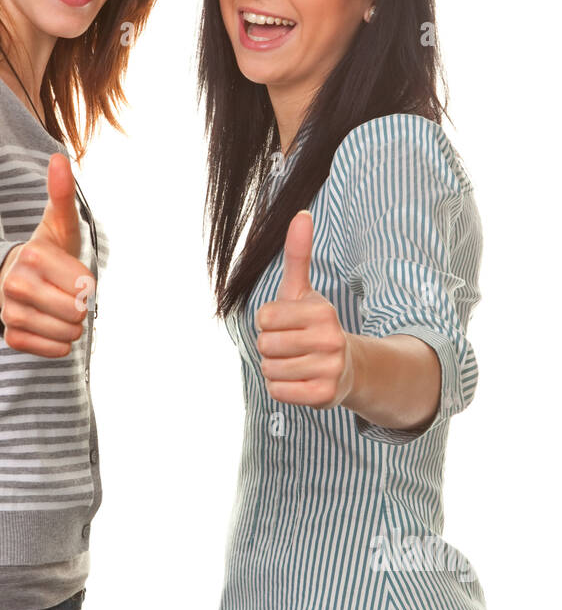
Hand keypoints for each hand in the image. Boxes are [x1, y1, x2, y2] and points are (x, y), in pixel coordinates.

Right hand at [0, 153, 95, 357]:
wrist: (8, 282)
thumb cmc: (46, 253)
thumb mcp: (57, 225)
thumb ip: (61, 195)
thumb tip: (59, 158)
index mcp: (33, 255)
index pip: (86, 286)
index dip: (87, 284)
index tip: (72, 275)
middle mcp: (17, 285)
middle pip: (77, 312)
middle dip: (80, 306)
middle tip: (65, 294)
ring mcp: (11, 313)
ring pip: (67, 335)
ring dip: (71, 326)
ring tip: (57, 309)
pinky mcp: (10, 337)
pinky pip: (52, 351)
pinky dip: (58, 344)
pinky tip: (48, 326)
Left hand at [255, 209, 354, 408]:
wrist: (345, 368)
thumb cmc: (314, 325)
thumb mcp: (303, 290)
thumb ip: (298, 254)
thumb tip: (301, 213)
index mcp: (322, 312)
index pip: (264, 317)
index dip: (267, 322)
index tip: (286, 324)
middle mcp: (331, 339)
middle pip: (266, 345)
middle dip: (270, 347)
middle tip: (291, 347)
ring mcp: (330, 369)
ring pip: (270, 369)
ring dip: (275, 368)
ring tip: (295, 363)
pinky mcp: (324, 396)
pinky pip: (278, 391)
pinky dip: (280, 388)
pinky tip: (298, 380)